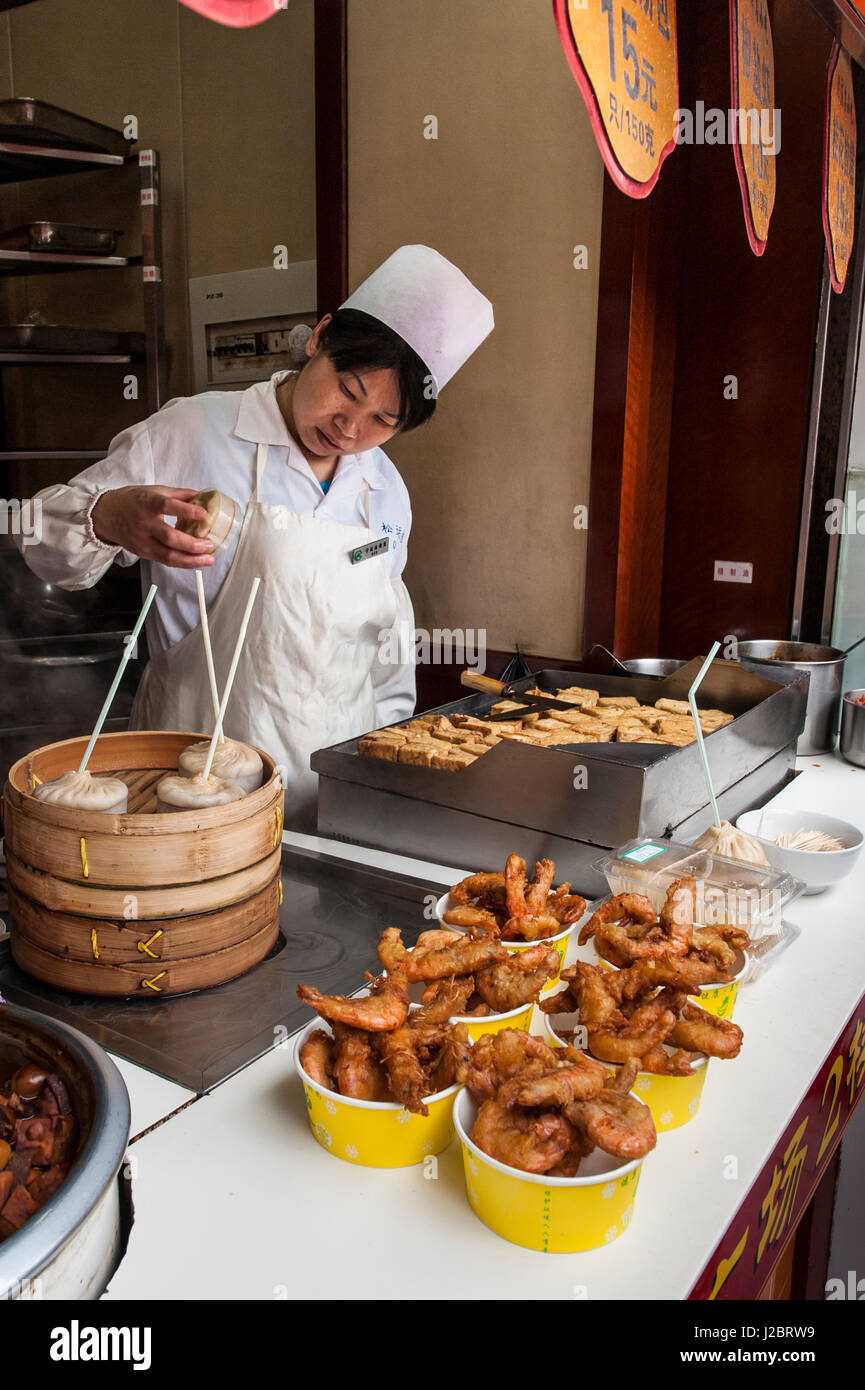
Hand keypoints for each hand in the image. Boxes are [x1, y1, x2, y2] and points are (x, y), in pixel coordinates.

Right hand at [91, 487, 215, 568]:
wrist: (106, 515)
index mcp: (148, 503)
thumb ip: (180, 494)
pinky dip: (181, 562)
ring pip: (167, 555)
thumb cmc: (133, 501)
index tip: (203, 514)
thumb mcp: (155, 490)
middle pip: (169, 537)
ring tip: (207, 559)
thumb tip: (204, 496)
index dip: (186, 511)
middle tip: (209, 545)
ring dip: (190, 560)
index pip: (167, 506)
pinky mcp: (143, 552)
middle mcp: (144, 523)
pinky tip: (195, 561)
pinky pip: (164, 560)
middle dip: (192, 544)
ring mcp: (142, 540)